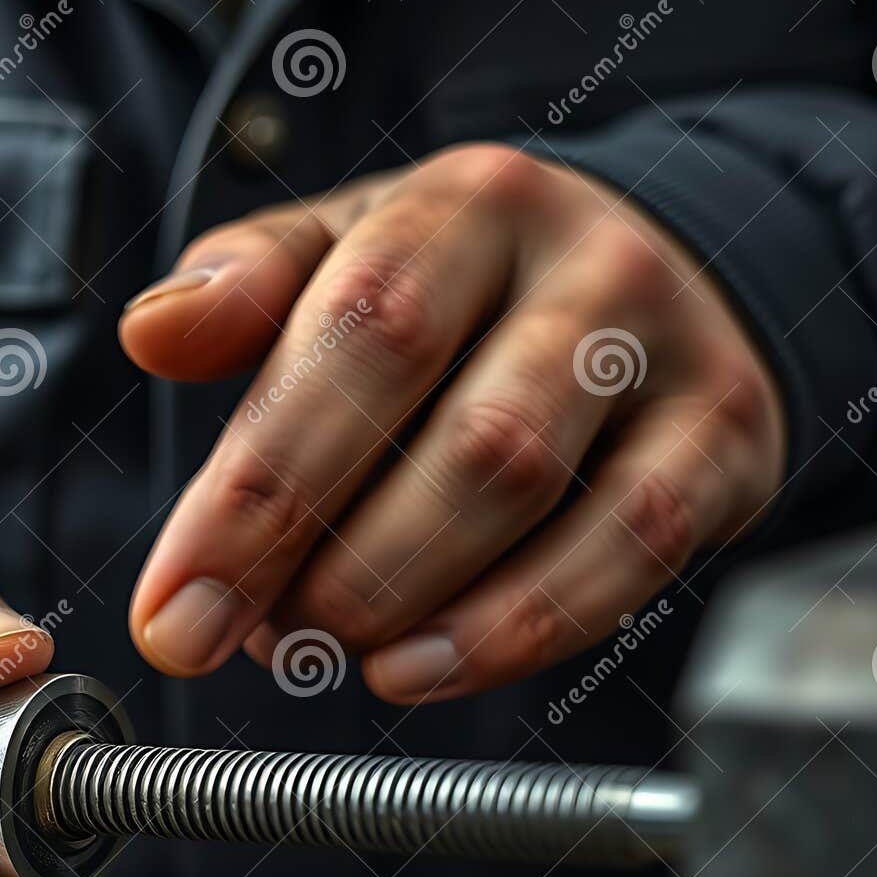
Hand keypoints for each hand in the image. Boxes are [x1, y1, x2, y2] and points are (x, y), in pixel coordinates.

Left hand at [121, 145, 785, 701]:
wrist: (638, 292)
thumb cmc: (457, 297)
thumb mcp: (342, 260)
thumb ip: (244, 293)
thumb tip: (152, 331)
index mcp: (465, 206)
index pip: (357, 336)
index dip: (259, 491)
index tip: (176, 612)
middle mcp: (583, 267)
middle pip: (460, 430)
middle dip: (330, 564)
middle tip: (260, 643)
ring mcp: (666, 357)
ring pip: (536, 492)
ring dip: (411, 600)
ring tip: (328, 653)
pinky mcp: (724, 443)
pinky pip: (628, 552)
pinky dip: (514, 630)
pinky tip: (420, 670)